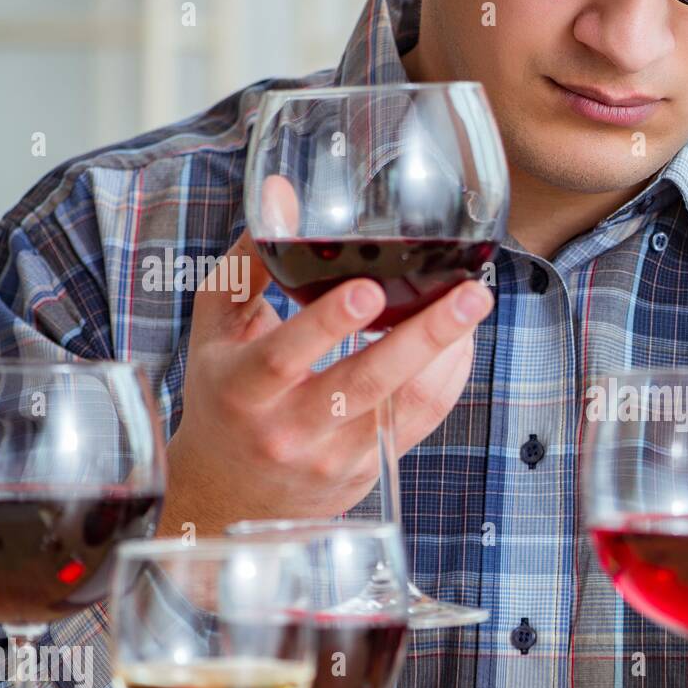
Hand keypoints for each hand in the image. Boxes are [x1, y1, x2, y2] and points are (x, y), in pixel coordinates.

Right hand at [157, 228, 492, 538]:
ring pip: (405, 405)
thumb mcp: (216, 328)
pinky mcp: (371, 468)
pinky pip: (421, 421)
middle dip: (423, 336)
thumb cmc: (225, 395)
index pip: (285, 356)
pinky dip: (447, 378)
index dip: (328, 323)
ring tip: (471, 305)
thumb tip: (282, 195)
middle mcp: (289, 429)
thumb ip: (250, 262)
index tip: (368, 289)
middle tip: (467, 295)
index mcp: (242, 389)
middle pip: (365, 383)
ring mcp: (335, 455)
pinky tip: (460, 341)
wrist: (230, 493)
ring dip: (446, 354)